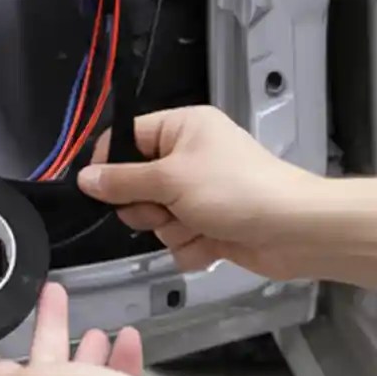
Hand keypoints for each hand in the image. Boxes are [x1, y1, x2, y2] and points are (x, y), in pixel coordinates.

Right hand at [78, 106, 321, 278]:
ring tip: (200, 226)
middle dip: (148, 207)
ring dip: (173, 230)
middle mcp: (189, 157)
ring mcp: (200, 195)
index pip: (127, 138)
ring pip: (157, 220)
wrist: (292, 231)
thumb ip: (123, 181)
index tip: (101, 189)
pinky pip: (179, 241)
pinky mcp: (210, 227)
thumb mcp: (171, 179)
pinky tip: (214, 245)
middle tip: (166, 208)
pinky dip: (193, 247)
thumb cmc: (234, 190)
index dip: (111, 164)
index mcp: (182, 128)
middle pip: (137, 185)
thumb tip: (84, 178)